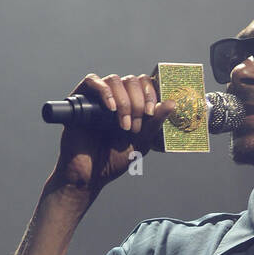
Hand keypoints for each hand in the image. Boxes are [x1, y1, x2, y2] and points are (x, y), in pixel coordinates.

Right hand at [52, 71, 177, 195]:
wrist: (91, 174)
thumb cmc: (114, 160)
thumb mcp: (141, 142)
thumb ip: (154, 124)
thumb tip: (172, 103)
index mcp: (131, 105)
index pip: (144, 83)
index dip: (150, 93)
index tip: (151, 112)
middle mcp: (115, 98)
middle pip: (131, 80)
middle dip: (137, 103)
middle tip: (134, 127)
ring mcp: (98, 97)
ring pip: (115, 80)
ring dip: (124, 102)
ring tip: (123, 125)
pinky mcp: (81, 99)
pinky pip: (92, 81)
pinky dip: (105, 92)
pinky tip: (111, 109)